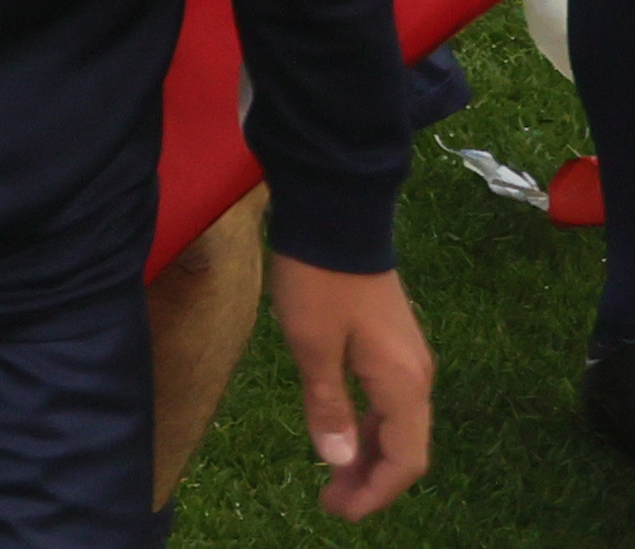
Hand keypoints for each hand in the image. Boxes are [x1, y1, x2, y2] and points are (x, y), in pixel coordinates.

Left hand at [269, 255, 431, 518]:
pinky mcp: (391, 344)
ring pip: (396, 426)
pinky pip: (388, 402)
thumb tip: (339, 462)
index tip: (339, 511)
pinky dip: (368, 427)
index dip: (375, 493)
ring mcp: (407, 359)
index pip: (404, 460)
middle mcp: (416, 377)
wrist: (336, 216)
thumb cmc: (319, 281)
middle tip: (330, 503)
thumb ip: (328, 406)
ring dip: (368, 455)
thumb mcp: (311, 346)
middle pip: (405, 448)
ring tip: (332, 479)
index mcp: (403, 385)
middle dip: (371, 481)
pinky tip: (341, 433)